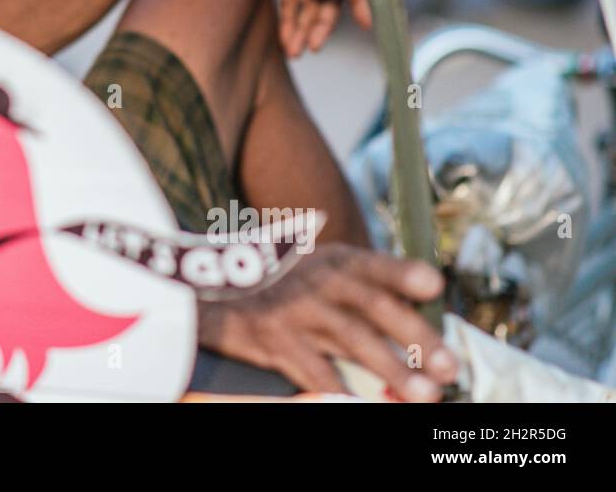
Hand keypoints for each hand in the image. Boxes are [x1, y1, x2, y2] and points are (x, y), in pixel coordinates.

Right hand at [195, 243, 456, 400]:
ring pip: (352, 342)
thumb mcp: (319, 266)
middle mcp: (318, 282)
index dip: (403, 273)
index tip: (434, 286)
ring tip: (424, 395)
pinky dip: (342, 392)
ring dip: (392, 370)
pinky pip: (316, 372)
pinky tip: (363, 405)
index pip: (375, 265)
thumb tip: (427, 307)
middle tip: (448, 367)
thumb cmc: (284, 282)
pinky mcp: (277, 341)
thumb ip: (364, 283)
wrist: (217, 288)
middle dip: (415, 338)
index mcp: (335, 261)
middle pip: (374, 307)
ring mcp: (297, 312)